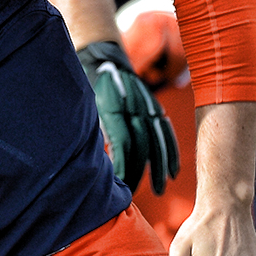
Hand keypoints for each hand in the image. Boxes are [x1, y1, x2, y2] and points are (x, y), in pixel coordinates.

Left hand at [78, 40, 178, 193]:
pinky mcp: (154, 107)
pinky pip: (166, 131)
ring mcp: (146, 106)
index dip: (124, 167)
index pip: (123, 142)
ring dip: (160, 168)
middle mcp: (133, 106)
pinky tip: (173, 171)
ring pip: (158, 140)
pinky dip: (170, 151)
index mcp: (112, 106)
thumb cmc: (86, 89)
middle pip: (142, 145)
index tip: (121, 187)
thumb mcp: (83, 108)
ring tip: (161, 190)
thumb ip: (92, 133)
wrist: (102, 59)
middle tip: (136, 196)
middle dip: (141, 173)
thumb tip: (96, 166)